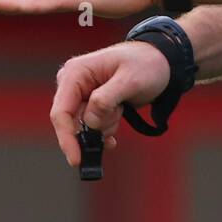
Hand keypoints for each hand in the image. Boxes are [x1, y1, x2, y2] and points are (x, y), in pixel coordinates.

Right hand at [51, 41, 172, 165]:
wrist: (160, 62)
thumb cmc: (146, 64)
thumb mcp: (131, 80)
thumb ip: (106, 99)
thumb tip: (88, 121)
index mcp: (76, 73)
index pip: (61, 112)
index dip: (67, 138)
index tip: (77, 159)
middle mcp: (73, 84)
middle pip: (72, 123)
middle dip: (97, 127)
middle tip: (119, 111)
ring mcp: (80, 95)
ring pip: (85, 128)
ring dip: (106, 125)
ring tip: (122, 106)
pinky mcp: (90, 104)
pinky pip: (92, 128)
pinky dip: (106, 129)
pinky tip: (118, 122)